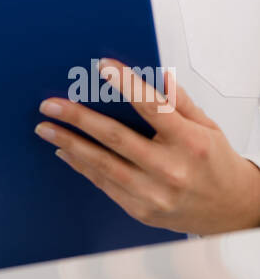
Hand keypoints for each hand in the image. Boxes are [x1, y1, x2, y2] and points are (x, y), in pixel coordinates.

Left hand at [34, 58, 259, 235]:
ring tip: (46, 128)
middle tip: (52, 105)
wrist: (231, 210)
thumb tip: (158, 75)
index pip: (153, 107)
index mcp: (189, 143)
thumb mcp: (207, 126)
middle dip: (79, 119)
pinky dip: (82, 166)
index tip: (103, 67)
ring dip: (70, 144)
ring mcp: (154, 195)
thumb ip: (179, 101)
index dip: (127, 84)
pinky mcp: (141, 211)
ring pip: (103, 165)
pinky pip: (105, 185)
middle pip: (117, 138)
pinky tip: (66, 151)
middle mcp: (171, 170)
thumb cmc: (216, 164)